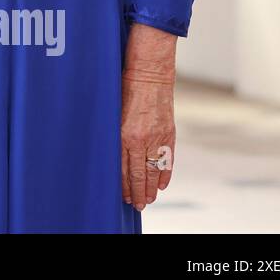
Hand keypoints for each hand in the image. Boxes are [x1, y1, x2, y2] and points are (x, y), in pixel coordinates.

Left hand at [121, 25, 177, 210]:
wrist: (149, 73)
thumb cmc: (124, 88)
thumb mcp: (112, 111)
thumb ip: (113, 132)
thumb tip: (110, 152)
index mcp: (123, 134)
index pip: (123, 168)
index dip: (124, 185)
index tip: (123, 197)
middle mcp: (140, 139)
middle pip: (140, 174)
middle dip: (138, 193)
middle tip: (137, 206)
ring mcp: (157, 137)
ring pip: (155, 170)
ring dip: (152, 188)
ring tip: (149, 200)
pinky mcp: (169, 133)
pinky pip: (168, 159)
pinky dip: (166, 173)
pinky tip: (163, 184)